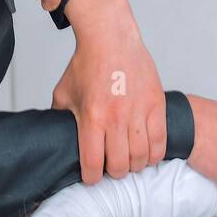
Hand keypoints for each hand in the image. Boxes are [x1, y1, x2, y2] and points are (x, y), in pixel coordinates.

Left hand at [56, 0, 166, 182]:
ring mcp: (139, 111)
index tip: (92, 176)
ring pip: (142, 157)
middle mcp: (116, 117)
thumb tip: (56, 139)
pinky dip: (155, 154)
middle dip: (115, 172)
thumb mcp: (64, 94)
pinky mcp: (156, 104)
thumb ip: (60, 119)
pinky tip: (148, 153)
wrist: (111, 38)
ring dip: (135, 165)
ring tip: (131, 160)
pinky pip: (161, 141)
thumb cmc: (87, 64)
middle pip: (120, 165)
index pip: (93, 165)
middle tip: (113, 167)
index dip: (92, 178)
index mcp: (91, 118)